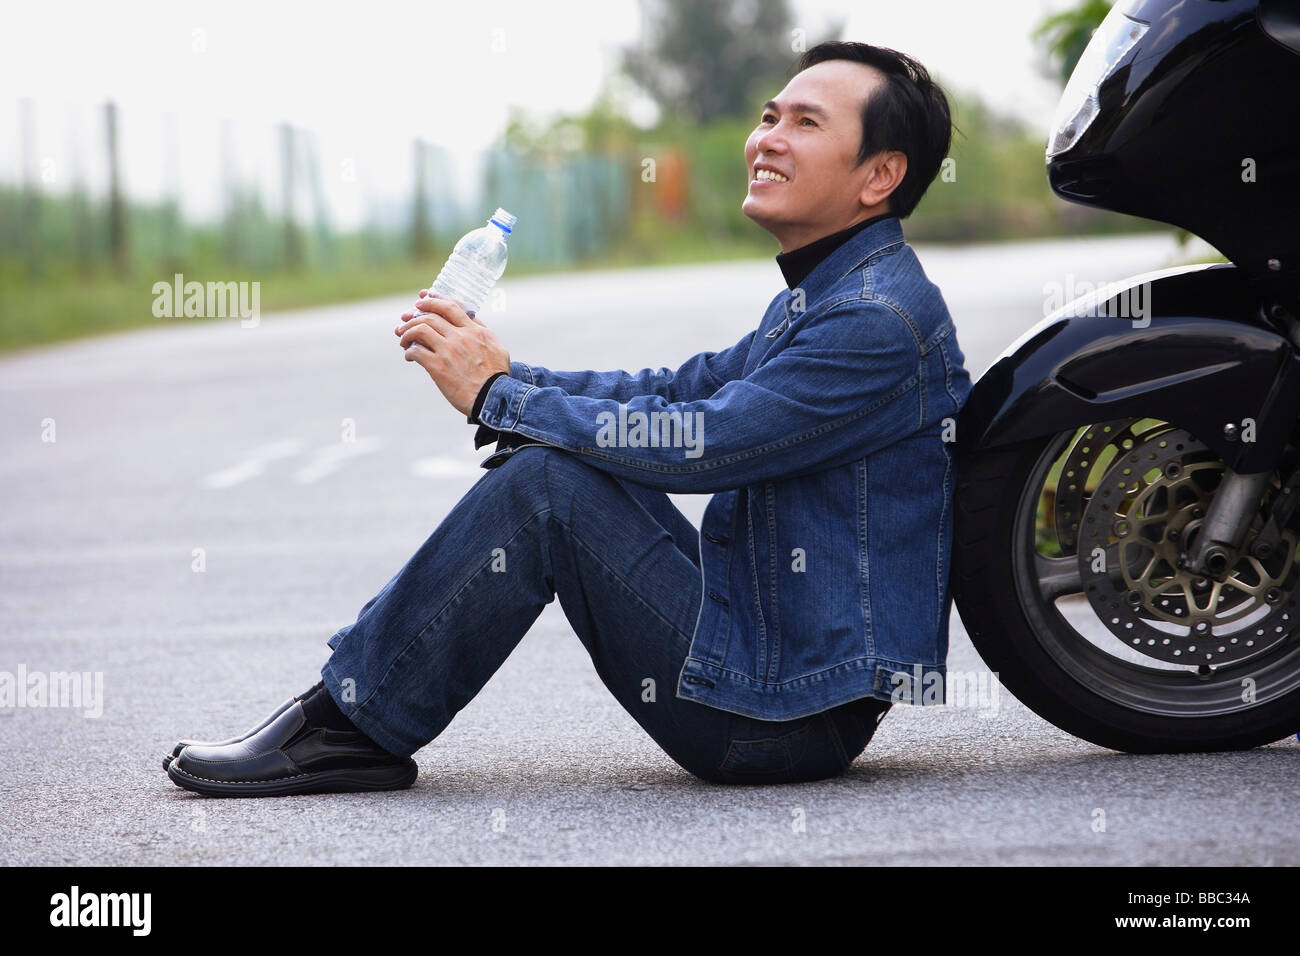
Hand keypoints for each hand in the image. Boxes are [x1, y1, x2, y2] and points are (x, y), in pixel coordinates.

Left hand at [395, 291, 510, 416]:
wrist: (493, 398)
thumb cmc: (496, 376)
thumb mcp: (497, 347)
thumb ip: (482, 331)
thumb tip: (471, 319)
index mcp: (475, 330)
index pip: (451, 307)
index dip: (434, 299)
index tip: (423, 298)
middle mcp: (461, 336)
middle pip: (431, 315)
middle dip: (414, 315)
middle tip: (405, 318)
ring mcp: (449, 350)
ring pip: (420, 329)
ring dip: (407, 332)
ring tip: (403, 338)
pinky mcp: (438, 367)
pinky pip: (416, 351)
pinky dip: (409, 351)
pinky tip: (409, 356)